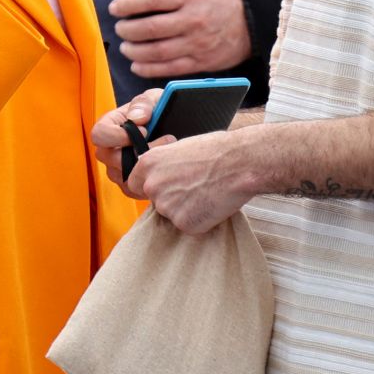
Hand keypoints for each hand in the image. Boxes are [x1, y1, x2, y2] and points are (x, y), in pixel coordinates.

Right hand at [92, 88, 167, 194]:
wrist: (174, 130)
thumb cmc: (159, 111)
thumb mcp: (154, 99)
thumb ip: (143, 104)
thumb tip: (136, 118)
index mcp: (110, 125)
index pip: (99, 134)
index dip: (118, 135)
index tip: (145, 130)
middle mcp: (109, 149)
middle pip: (107, 157)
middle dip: (136, 152)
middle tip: (165, 141)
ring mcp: (117, 168)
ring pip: (120, 176)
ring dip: (145, 167)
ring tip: (169, 154)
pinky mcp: (129, 183)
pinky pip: (132, 189)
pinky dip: (149, 181)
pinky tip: (165, 168)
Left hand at [108, 0, 251, 77]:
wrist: (254, 21)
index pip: (152, 0)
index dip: (128, 4)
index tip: (115, 7)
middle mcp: (192, 21)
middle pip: (149, 28)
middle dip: (127, 29)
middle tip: (120, 28)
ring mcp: (196, 43)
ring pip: (156, 51)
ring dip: (134, 51)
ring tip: (126, 47)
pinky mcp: (201, 62)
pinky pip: (169, 68)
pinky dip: (149, 68)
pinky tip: (137, 64)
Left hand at [127, 127, 252, 233]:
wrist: (239, 163)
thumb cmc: (216, 151)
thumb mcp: (180, 148)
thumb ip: (163, 163)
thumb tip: (160, 172)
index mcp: (148, 163)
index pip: (134, 183)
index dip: (150, 186)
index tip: (163, 187)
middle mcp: (152, 185)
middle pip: (154, 200)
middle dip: (170, 198)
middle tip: (193, 188)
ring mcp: (167, 206)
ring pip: (171, 214)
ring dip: (185, 209)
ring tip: (206, 192)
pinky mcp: (184, 223)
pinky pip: (188, 225)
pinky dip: (200, 219)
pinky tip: (212, 203)